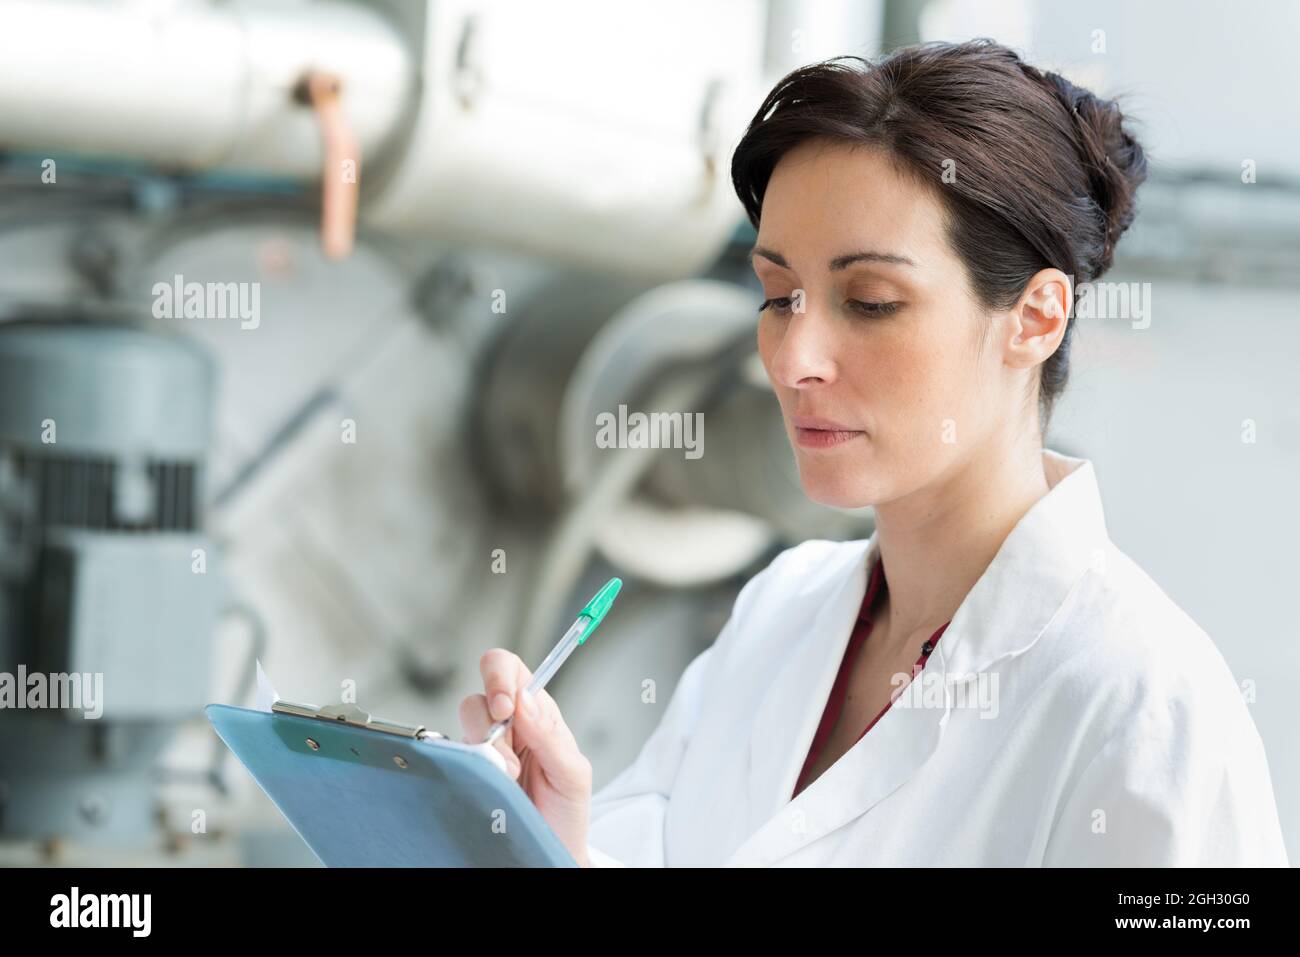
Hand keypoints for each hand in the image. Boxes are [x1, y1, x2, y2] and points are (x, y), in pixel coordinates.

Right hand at [459, 648, 593, 866]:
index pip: (511, 671)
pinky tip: (491, 786)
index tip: (505, 707)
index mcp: (536, 714)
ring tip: (508, 779)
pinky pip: (453, 756)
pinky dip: (469, 768)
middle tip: (509, 756)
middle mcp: (508, 726)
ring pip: (464, 726)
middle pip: (479, 697)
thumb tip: (525, 700)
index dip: (500, 677)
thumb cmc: (565, 812)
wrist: (549, 851)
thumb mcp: (572, 774)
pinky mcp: (467, 771)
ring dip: (485, 751)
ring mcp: (485, 749)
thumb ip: (550, 736)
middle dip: (489, 723)